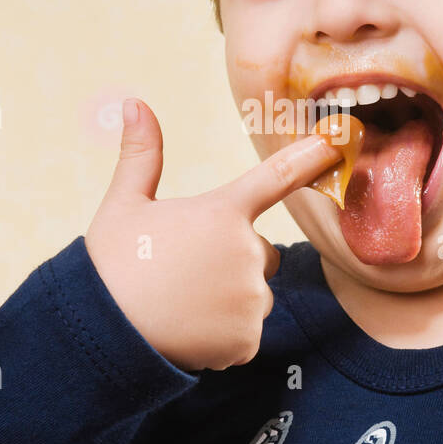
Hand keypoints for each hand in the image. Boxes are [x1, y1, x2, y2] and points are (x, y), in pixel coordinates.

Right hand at [85, 97, 343, 372]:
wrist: (102, 335)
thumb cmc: (111, 264)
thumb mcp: (123, 204)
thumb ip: (142, 155)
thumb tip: (134, 103)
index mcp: (222, 212)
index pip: (278, 177)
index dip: (312, 157)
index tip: (340, 139)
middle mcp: (247, 252)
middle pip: (260, 252)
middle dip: (232, 260)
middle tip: (185, 271)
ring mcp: (250, 298)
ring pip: (253, 294)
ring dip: (228, 298)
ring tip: (181, 303)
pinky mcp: (247, 340)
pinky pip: (244, 332)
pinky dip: (222, 334)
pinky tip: (188, 330)